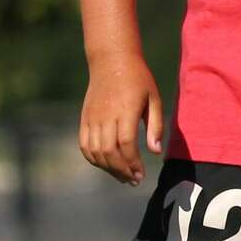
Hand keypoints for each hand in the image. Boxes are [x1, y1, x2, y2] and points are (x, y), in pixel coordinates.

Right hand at [79, 52, 163, 184]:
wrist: (111, 60)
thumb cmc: (138, 79)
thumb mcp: (154, 98)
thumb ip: (156, 125)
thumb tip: (155, 152)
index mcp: (125, 109)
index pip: (125, 144)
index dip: (133, 163)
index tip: (141, 175)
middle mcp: (106, 115)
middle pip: (109, 151)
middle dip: (121, 170)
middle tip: (133, 180)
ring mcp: (92, 117)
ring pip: (95, 151)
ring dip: (108, 168)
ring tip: (122, 175)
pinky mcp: (85, 118)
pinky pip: (84, 145)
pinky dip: (93, 159)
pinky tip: (106, 165)